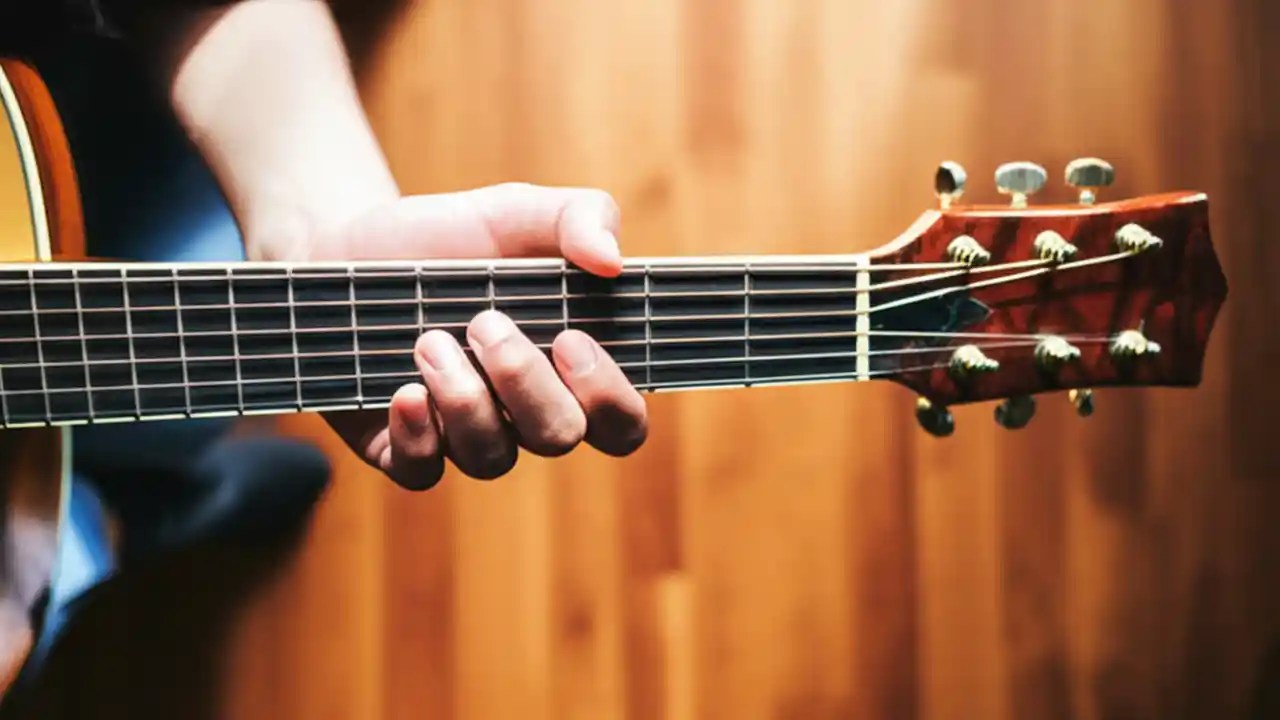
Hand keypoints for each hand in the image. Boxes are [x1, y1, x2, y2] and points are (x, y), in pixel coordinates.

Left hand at [317, 183, 648, 488]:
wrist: (347, 245)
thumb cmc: (447, 236)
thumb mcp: (516, 210)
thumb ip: (580, 216)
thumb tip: (612, 260)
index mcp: (568, 369)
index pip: (621, 421)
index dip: (609, 398)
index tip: (571, 339)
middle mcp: (523, 414)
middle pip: (557, 437)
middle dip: (525, 382)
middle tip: (485, 322)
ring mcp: (464, 435)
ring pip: (491, 458)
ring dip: (465, 399)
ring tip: (429, 340)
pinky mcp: (401, 447)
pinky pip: (422, 473)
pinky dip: (418, 436)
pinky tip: (405, 391)